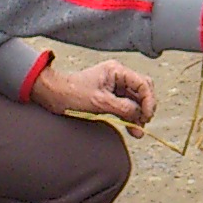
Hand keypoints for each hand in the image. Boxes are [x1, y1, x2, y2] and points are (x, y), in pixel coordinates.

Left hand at [33, 60, 156, 123]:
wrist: (53, 95)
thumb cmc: (72, 94)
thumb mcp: (99, 102)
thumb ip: (123, 108)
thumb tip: (139, 114)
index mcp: (117, 71)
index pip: (143, 84)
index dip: (149, 101)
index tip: (147, 116)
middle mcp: (118, 76)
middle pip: (143, 91)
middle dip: (145, 107)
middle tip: (144, 122)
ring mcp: (115, 86)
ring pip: (135, 100)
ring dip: (138, 115)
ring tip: (138, 131)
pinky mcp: (110, 96)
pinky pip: (126, 106)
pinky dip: (130, 116)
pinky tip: (132, 128)